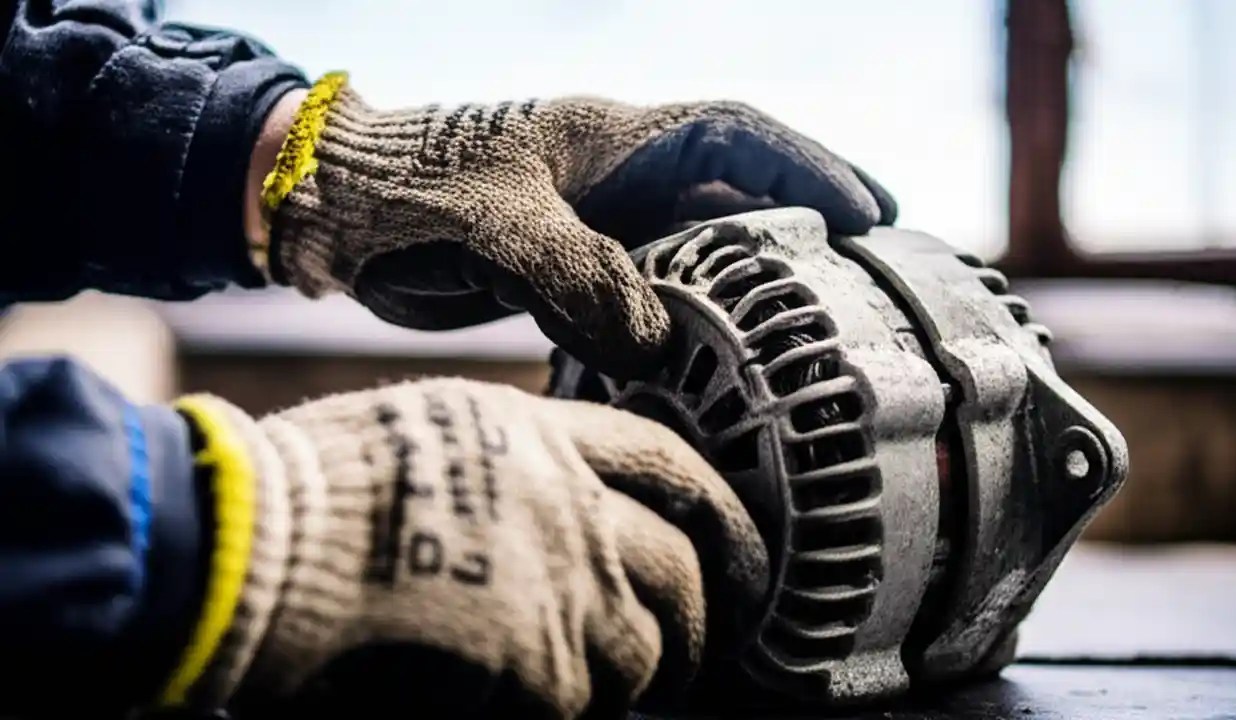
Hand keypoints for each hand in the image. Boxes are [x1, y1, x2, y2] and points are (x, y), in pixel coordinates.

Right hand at [175, 379, 766, 717]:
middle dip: (703, 613)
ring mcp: (563, 586)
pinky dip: (573, 711)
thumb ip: (508, 458)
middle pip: (683, 564)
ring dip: (640, 676)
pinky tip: (537, 705)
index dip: (716, 502)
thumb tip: (551, 489)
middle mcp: (571, 507)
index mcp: (542, 440)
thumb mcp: (430, 431)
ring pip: (647, 646)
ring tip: (617, 690)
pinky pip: (585, 702)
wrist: (264, 546)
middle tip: (700, 646)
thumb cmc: (318, 486)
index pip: (666, 461)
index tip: (733, 536)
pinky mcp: (540, 664)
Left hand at [250, 73, 895, 378]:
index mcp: (609, 138)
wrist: (329, 214)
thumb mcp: (498, 225)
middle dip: (795, 232)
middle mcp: (611, 180)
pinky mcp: (560, 274)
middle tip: (860, 283)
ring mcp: (588, 227)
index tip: (870, 210)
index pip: (736, 137)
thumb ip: (580, 277)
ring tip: (800, 336)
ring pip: (687, 256)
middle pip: (730, 196)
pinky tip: (706, 367)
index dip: (810, 168)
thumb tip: (654, 342)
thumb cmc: (405, 191)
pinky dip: (676, 331)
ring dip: (739, 291)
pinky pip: (639, 302)